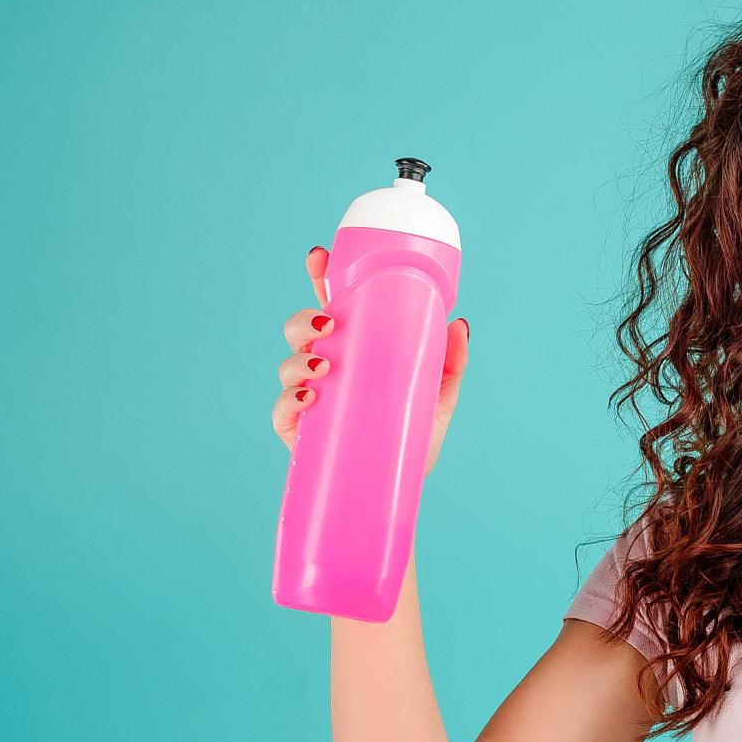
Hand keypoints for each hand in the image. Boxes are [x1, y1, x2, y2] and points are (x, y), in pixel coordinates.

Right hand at [272, 246, 471, 474]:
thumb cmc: (415, 433)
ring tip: (325, 364)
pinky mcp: (300, 432)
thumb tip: (459, 325)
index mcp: (355, 349)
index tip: (318, 256)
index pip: (331, 306)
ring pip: (288, 365)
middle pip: (301, 331)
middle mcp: (327, 368)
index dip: (320, 278)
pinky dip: (289, 401)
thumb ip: (451, 361)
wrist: (403, 485)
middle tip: (325, 321)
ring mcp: (310, 398)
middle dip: (302, 319)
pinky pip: (282, 411)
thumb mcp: (439, 393)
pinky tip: (309, 397)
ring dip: (299, 359)